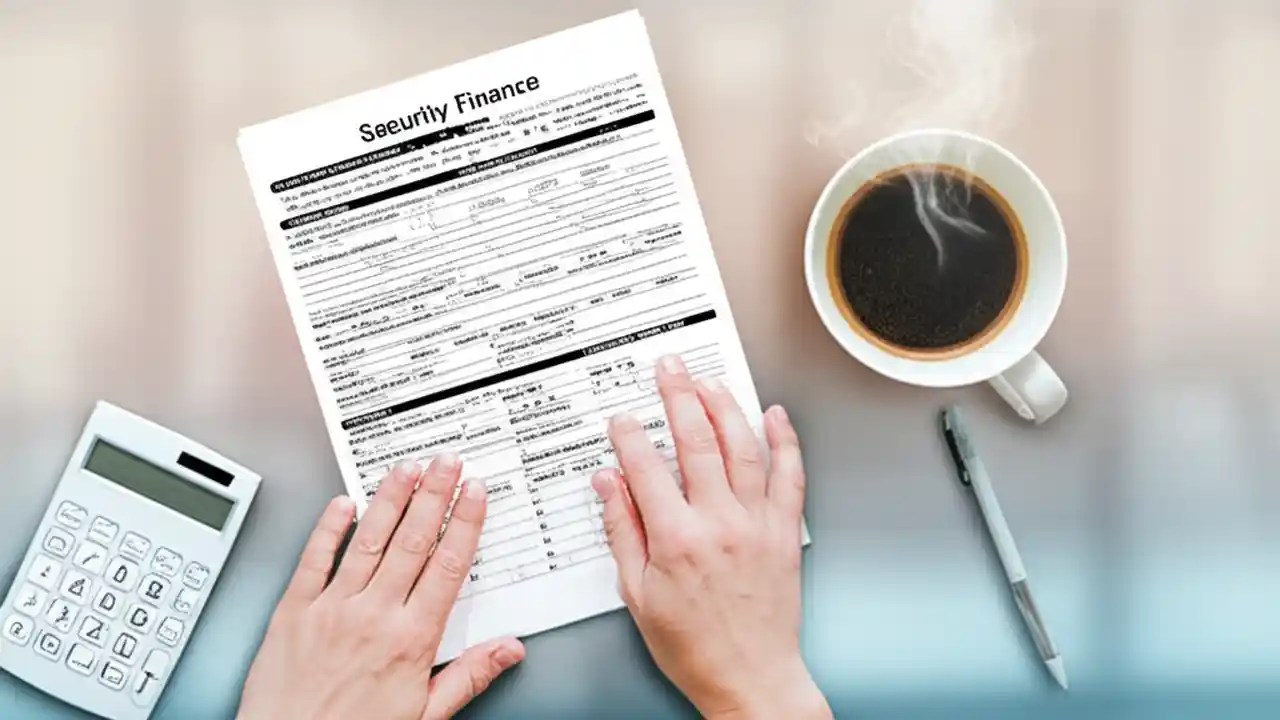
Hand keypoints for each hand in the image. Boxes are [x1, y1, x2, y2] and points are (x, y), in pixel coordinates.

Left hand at [238, 457, 524, 719]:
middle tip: (447, 462)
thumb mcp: (424, 718)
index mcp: (410, 640)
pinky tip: (343, 504)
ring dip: (390, 498)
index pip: (447, 566)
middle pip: (412, 541)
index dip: (464, 523)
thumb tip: (508, 650)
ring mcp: (331, 609)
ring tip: (406, 468)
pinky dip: (329, 527)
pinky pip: (314, 559)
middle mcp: (373, 616)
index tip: (475, 494)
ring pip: (368, 540)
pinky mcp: (293, 611)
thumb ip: (468, 676)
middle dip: (433, 495)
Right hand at [593, 356, 829, 719]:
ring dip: (724, 408)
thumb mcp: (638, 595)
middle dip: (679, 397)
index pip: (646, 469)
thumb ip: (623, 532)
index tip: (622, 420)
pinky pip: (789, 475)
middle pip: (697, 443)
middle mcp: (719, 524)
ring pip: (743, 448)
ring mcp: (757, 524)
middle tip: (669, 370)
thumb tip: (609, 485)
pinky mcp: (784, 532)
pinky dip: (784, 441)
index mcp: (676, 540)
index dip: (630, 437)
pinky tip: (775, 417)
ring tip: (709, 383)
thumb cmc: (694, 645)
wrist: (751, 678)